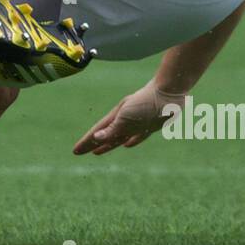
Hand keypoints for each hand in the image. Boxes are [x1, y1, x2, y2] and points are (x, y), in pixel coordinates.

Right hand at [72, 80, 187, 154]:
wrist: (169, 91)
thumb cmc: (146, 103)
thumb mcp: (127, 118)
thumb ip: (112, 129)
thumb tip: (96, 138)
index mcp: (116, 117)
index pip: (97, 133)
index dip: (86, 142)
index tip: (75, 151)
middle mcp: (124, 120)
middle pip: (105, 135)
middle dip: (92, 144)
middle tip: (80, 152)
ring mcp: (137, 122)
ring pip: (119, 136)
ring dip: (109, 144)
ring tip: (98, 152)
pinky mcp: (150, 124)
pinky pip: (136, 136)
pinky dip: (131, 141)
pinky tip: (128, 145)